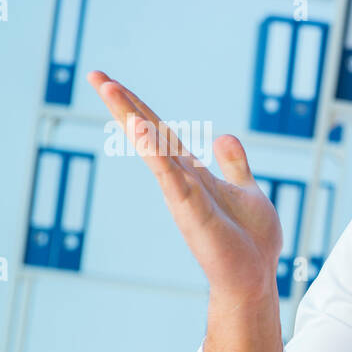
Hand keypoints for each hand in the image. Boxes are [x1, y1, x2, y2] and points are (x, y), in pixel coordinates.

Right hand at [86, 71, 281, 300]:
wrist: (256, 277)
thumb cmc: (251, 241)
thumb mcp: (246, 190)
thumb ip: (233, 165)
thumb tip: (224, 135)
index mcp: (193, 174)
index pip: (162, 132)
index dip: (139, 107)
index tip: (109, 81)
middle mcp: (182, 181)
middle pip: (149, 135)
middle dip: (124, 105)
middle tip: (95, 74)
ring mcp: (184, 195)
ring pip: (154, 150)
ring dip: (132, 119)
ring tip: (109, 89)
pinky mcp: (192, 212)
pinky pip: (171, 178)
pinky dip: (156, 155)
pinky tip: (141, 131)